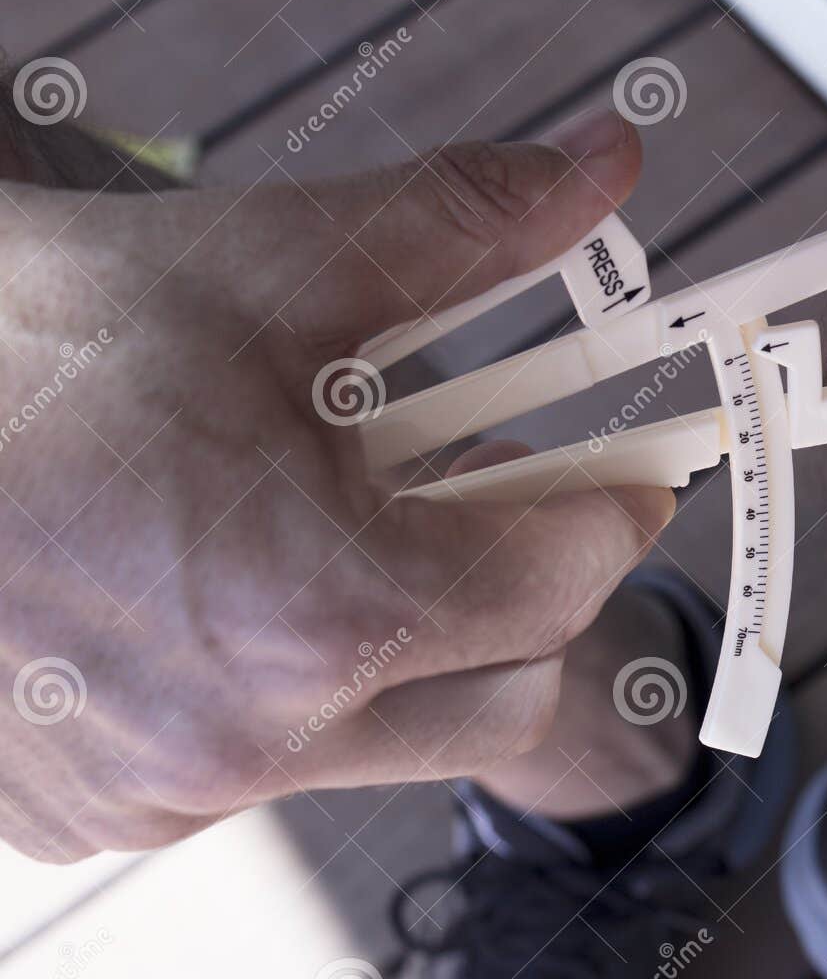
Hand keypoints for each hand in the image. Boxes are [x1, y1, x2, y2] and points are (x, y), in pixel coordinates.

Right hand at [0, 109, 673, 860]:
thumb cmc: (25, 341)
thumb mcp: (262, 262)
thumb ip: (459, 226)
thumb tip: (604, 163)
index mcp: (317, 611)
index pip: (562, 584)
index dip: (607, 509)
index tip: (616, 470)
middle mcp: (250, 741)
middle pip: (509, 694)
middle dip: (527, 595)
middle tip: (485, 498)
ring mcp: (170, 795)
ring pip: (392, 740)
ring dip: (411, 643)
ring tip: (337, 528)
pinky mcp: (100, 815)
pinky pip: (267, 773)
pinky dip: (289, 690)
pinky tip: (222, 595)